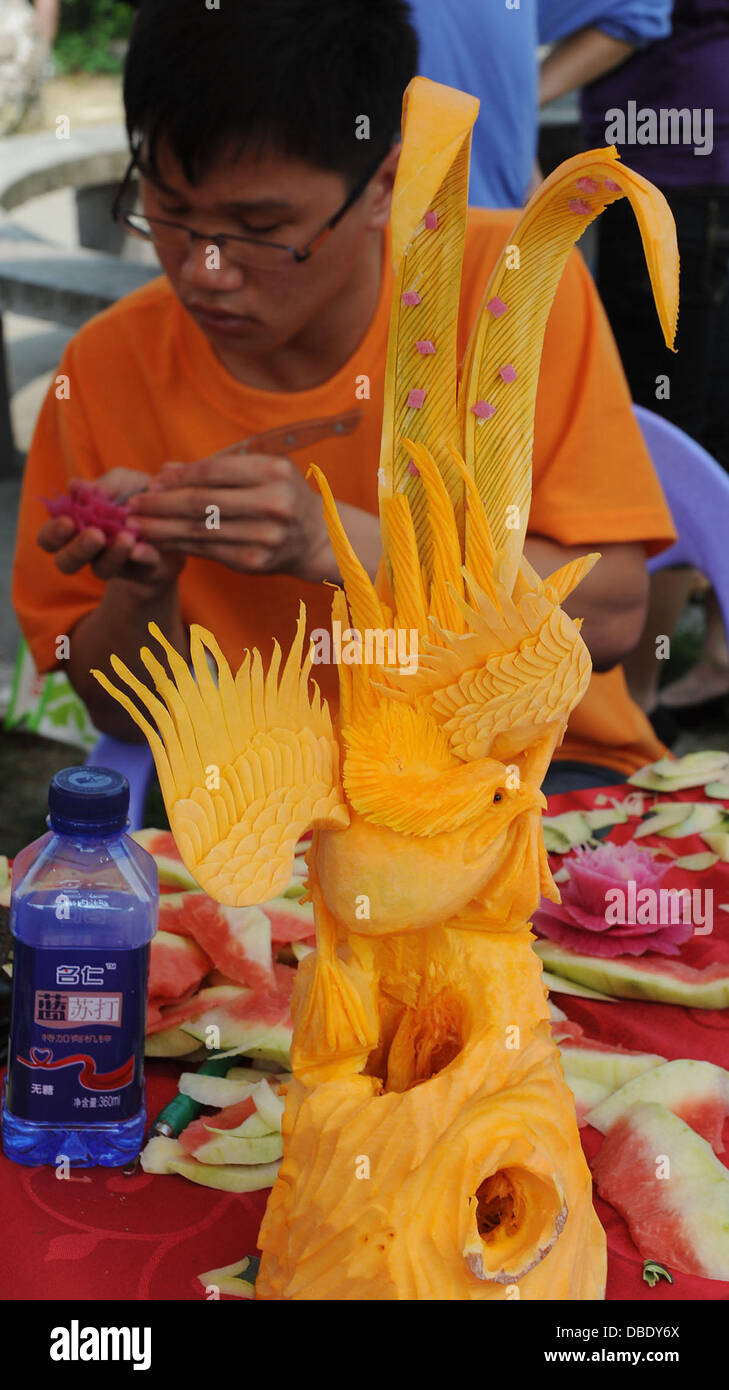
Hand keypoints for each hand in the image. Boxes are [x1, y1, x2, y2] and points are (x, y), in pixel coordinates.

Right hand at [38, 468, 184, 596]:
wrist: (176, 516)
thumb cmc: (138, 495)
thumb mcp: (124, 481)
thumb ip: (104, 484)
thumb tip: (79, 486)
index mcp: (74, 527)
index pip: (49, 539)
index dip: (53, 533)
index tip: (67, 520)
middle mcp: (87, 550)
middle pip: (66, 562)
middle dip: (78, 549)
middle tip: (94, 534)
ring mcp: (112, 563)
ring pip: (101, 570)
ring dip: (112, 554)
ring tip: (125, 538)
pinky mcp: (140, 571)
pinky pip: (137, 569)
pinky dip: (141, 557)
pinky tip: (143, 548)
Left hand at [127, 451, 331, 581]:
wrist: (316, 536)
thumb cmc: (281, 495)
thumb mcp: (259, 472)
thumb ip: (215, 470)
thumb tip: (164, 471)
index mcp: (273, 472)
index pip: (213, 472)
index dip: (177, 478)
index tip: (150, 482)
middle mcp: (273, 504)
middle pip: (202, 503)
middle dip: (160, 504)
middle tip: (131, 505)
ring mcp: (265, 536)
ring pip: (200, 530)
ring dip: (161, 528)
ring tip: (136, 525)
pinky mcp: (254, 562)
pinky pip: (207, 551)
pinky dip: (178, 545)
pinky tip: (159, 540)